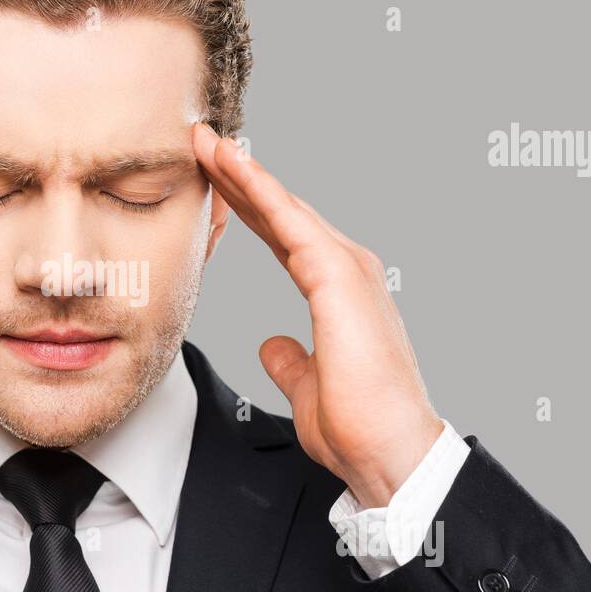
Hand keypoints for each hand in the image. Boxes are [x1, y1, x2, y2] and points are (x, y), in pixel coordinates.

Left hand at [193, 122, 443, 508]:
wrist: (388, 451)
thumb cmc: (358, 427)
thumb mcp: (308, 387)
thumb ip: (290, 360)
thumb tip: (272, 345)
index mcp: (337, 292)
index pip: (282, 237)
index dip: (247, 207)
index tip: (213, 180)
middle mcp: (346, 271)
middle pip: (282, 212)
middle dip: (240, 177)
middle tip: (202, 142)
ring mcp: (346, 269)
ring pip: (285, 207)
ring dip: (244, 172)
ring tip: (207, 140)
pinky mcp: (339, 277)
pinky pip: (291, 224)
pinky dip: (261, 191)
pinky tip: (234, 165)